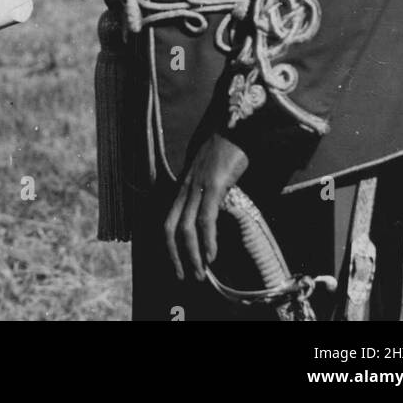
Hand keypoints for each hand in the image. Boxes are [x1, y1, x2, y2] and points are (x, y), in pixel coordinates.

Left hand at [164, 133, 248, 282]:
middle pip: (170, 228)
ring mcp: (198, 186)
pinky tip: (212, 254)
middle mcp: (186, 188)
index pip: (168, 220)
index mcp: (184, 186)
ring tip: (201, 272)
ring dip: (192, 254)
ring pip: (186, 227)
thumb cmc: (224, 148)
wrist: (233, 125)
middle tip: (185, 276)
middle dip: (176, 256)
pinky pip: (206, 217)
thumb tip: (214, 209)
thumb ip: (206, 190)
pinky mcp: (214, 185)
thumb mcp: (209, 172)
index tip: (178, 264)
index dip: (170, 245)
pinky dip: (208, 239)